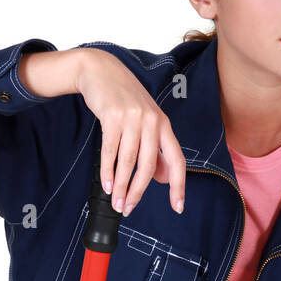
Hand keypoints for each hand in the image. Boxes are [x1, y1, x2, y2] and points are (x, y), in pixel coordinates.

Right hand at [73, 49, 186, 216]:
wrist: (102, 72)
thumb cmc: (125, 100)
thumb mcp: (146, 122)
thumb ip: (155, 149)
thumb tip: (164, 179)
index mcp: (164, 125)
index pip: (177, 160)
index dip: (179, 186)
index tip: (178, 207)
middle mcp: (152, 122)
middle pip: (149, 166)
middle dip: (138, 192)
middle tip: (128, 208)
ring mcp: (132, 118)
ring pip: (128, 161)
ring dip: (121, 186)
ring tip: (116, 202)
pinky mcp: (112, 116)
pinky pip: (110, 151)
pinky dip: (108, 171)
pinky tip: (107, 184)